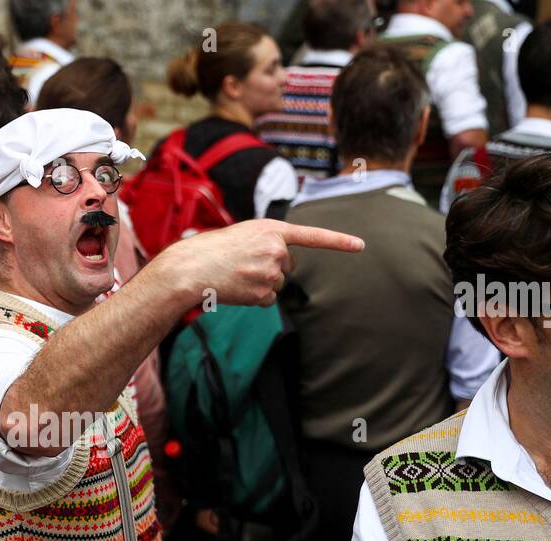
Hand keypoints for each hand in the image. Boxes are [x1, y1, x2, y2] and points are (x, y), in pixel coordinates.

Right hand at [152, 218, 362, 308]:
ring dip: (260, 284)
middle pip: (288, 267)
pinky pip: (267, 300)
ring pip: (277, 285)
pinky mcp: (262, 292)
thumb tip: (280, 265)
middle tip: (244, 265)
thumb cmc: (210, 250)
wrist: (191, 268)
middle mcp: (276, 249)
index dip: (338, 242)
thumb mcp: (243, 235)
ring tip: (235, 276)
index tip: (360, 245)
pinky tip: (236, 289)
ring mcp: (270, 271)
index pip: (312, 235)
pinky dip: (254, 298)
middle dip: (272, 269)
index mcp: (271, 229)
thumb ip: (266, 243)